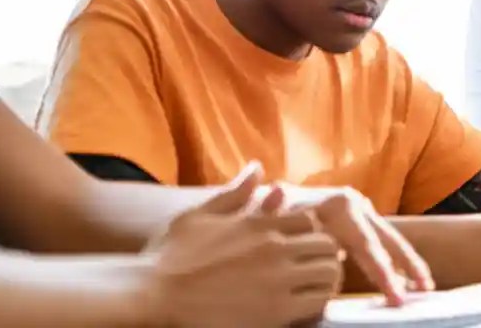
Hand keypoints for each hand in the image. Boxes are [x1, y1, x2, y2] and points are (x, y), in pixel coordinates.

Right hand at [140, 164, 343, 327]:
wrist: (152, 296)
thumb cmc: (168, 257)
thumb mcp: (198, 215)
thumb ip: (233, 194)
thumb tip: (257, 168)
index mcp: (257, 224)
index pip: (310, 219)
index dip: (311, 232)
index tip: (303, 244)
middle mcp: (273, 248)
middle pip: (327, 245)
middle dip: (324, 254)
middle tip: (314, 265)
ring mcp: (276, 281)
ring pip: (328, 274)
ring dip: (325, 279)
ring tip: (312, 286)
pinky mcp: (275, 313)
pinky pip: (317, 304)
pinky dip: (317, 303)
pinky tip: (303, 306)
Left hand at [268, 183, 433, 304]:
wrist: (263, 200)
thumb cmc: (262, 213)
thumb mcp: (263, 211)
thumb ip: (270, 207)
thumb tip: (277, 190)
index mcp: (338, 205)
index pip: (366, 246)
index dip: (383, 273)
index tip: (396, 298)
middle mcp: (354, 203)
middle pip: (386, 240)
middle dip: (408, 266)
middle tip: (425, 290)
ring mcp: (359, 210)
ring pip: (388, 239)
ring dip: (407, 263)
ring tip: (425, 286)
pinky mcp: (359, 219)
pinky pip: (380, 241)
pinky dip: (393, 260)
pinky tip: (404, 280)